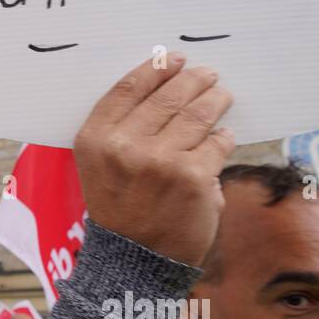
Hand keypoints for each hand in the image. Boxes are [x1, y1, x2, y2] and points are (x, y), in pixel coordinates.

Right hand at [73, 53, 234, 265]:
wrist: (133, 260)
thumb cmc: (120, 207)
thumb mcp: (101, 165)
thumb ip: (122, 129)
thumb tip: (167, 86)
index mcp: (94, 139)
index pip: (129, 88)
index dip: (155, 68)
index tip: (174, 59)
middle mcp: (123, 146)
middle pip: (167, 97)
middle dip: (193, 80)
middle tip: (208, 75)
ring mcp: (160, 161)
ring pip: (197, 116)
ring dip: (214, 101)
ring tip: (221, 95)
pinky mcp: (193, 178)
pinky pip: (216, 144)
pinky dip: (223, 138)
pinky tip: (224, 136)